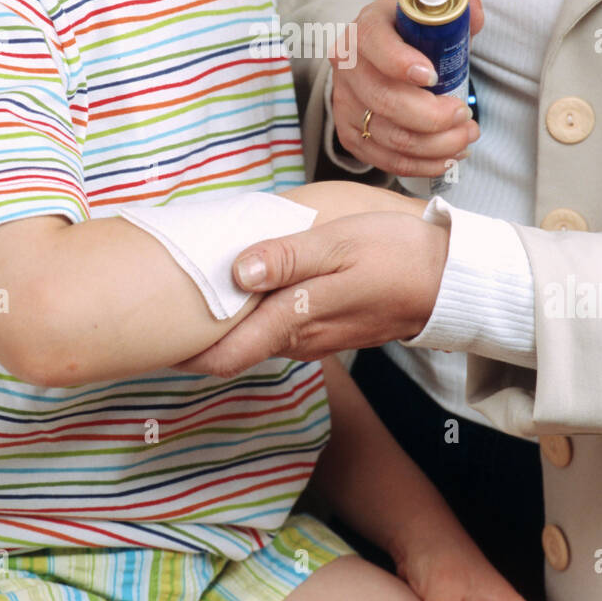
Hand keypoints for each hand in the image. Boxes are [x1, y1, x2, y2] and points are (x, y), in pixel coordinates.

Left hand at [169, 209, 448, 376]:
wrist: (452, 278)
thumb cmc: (396, 253)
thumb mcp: (338, 244)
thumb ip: (285, 258)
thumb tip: (235, 270)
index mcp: (295, 319)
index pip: (226, 355)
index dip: (185, 355)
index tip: (149, 345)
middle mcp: (300, 338)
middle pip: (236, 352)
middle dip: (199, 342)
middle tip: (158, 318)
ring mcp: (316, 337)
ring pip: (258, 341)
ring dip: (228, 330)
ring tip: (193, 304)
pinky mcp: (331, 328)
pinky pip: (281, 331)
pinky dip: (256, 321)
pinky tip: (247, 296)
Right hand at [331, 0, 483, 174]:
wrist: (375, 59)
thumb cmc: (407, 39)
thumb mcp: (428, 19)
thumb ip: (456, 15)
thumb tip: (474, 13)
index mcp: (365, 31)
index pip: (376, 45)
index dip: (403, 63)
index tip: (435, 76)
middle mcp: (348, 68)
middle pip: (386, 100)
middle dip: (434, 116)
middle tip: (466, 116)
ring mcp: (345, 104)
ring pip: (391, 136)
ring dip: (437, 144)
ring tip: (466, 136)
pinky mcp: (351, 134)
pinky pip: (387, 160)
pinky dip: (423, 164)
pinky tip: (449, 157)